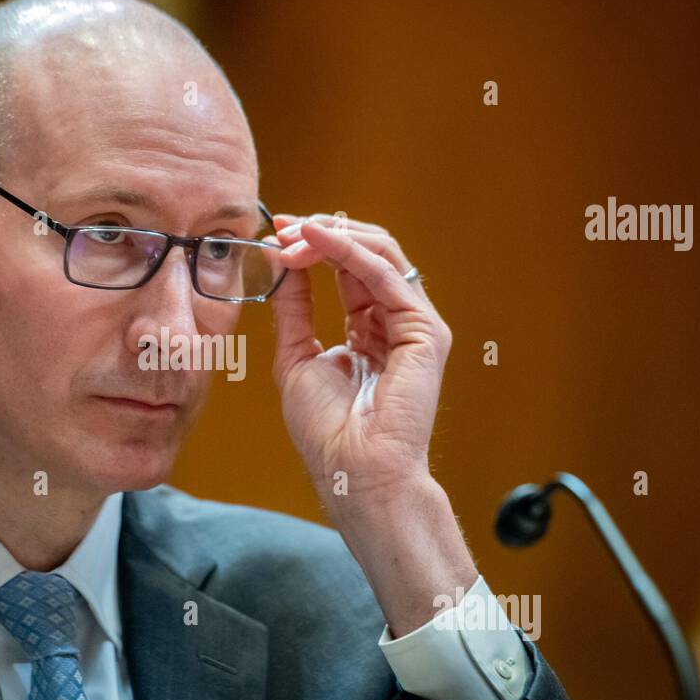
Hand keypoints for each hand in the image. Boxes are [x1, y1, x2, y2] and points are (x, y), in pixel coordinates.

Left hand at [269, 213, 476, 634]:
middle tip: (282, 227)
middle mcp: (394, 322)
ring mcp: (413, 325)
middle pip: (364, 254)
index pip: (345, 270)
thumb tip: (281, 264)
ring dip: (333, 236)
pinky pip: (385, 277)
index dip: (312, 247)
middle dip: (321, 234)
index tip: (274, 236)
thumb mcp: (296, 356)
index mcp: (368, 330)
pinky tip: (316, 240)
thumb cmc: (328, 432)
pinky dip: (348, 252)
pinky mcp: (425, 332)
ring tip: (293, 232)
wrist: (353, 472)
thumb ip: (295, 309)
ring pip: (379, 254)